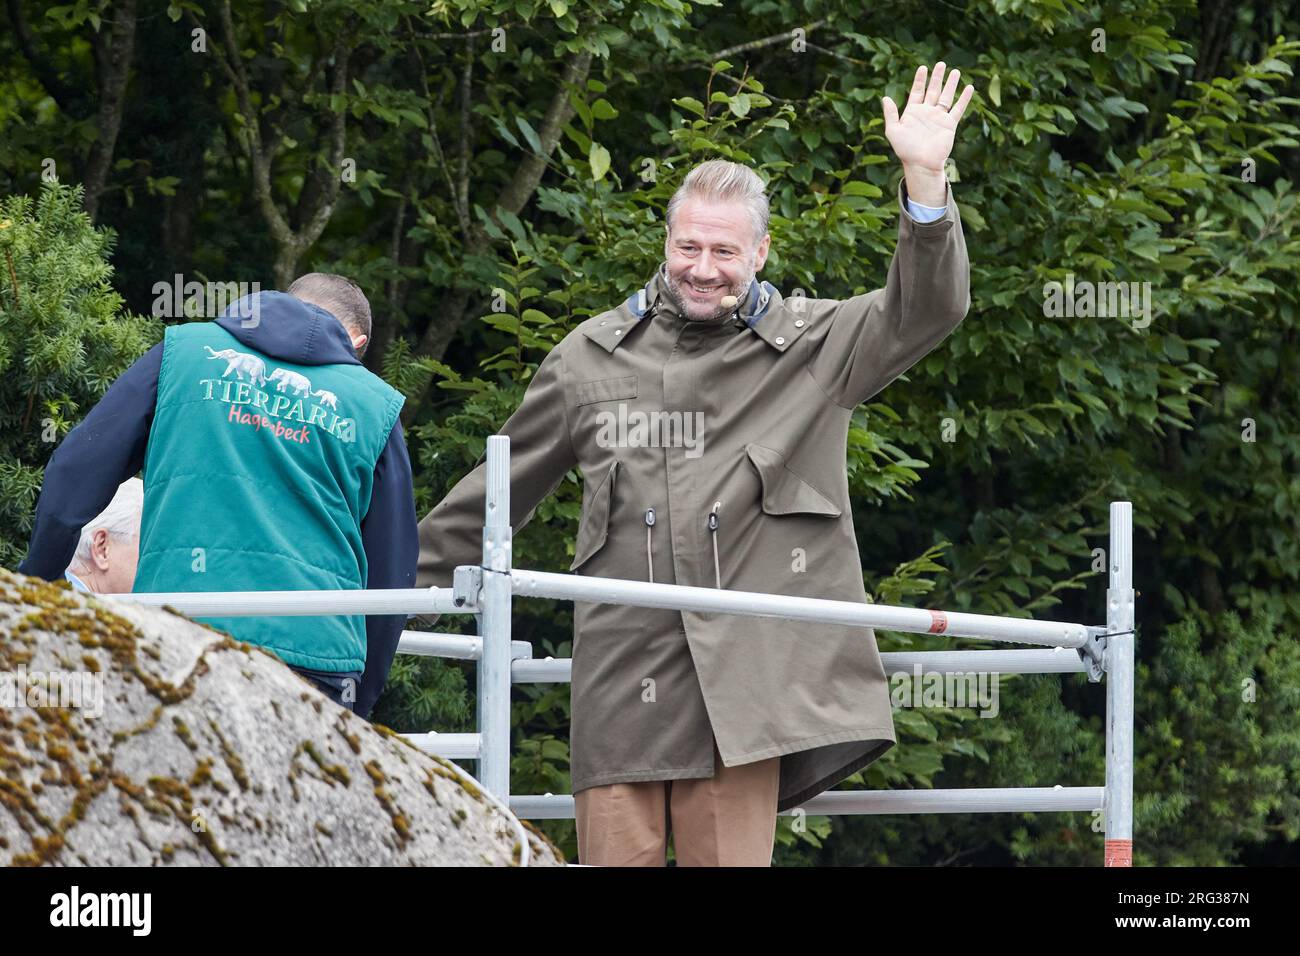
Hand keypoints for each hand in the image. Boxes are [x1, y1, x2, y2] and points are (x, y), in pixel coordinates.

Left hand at [882, 62, 974, 205]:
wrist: (921, 164)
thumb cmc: (905, 150)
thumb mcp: (893, 131)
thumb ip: (890, 114)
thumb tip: (885, 98)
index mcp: (912, 112)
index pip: (917, 92)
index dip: (920, 80)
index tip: (923, 67)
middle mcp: (926, 113)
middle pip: (933, 90)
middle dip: (937, 77)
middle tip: (941, 63)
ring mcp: (939, 118)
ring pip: (946, 97)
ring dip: (951, 84)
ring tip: (956, 71)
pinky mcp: (949, 125)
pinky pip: (958, 109)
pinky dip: (964, 99)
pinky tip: (969, 88)